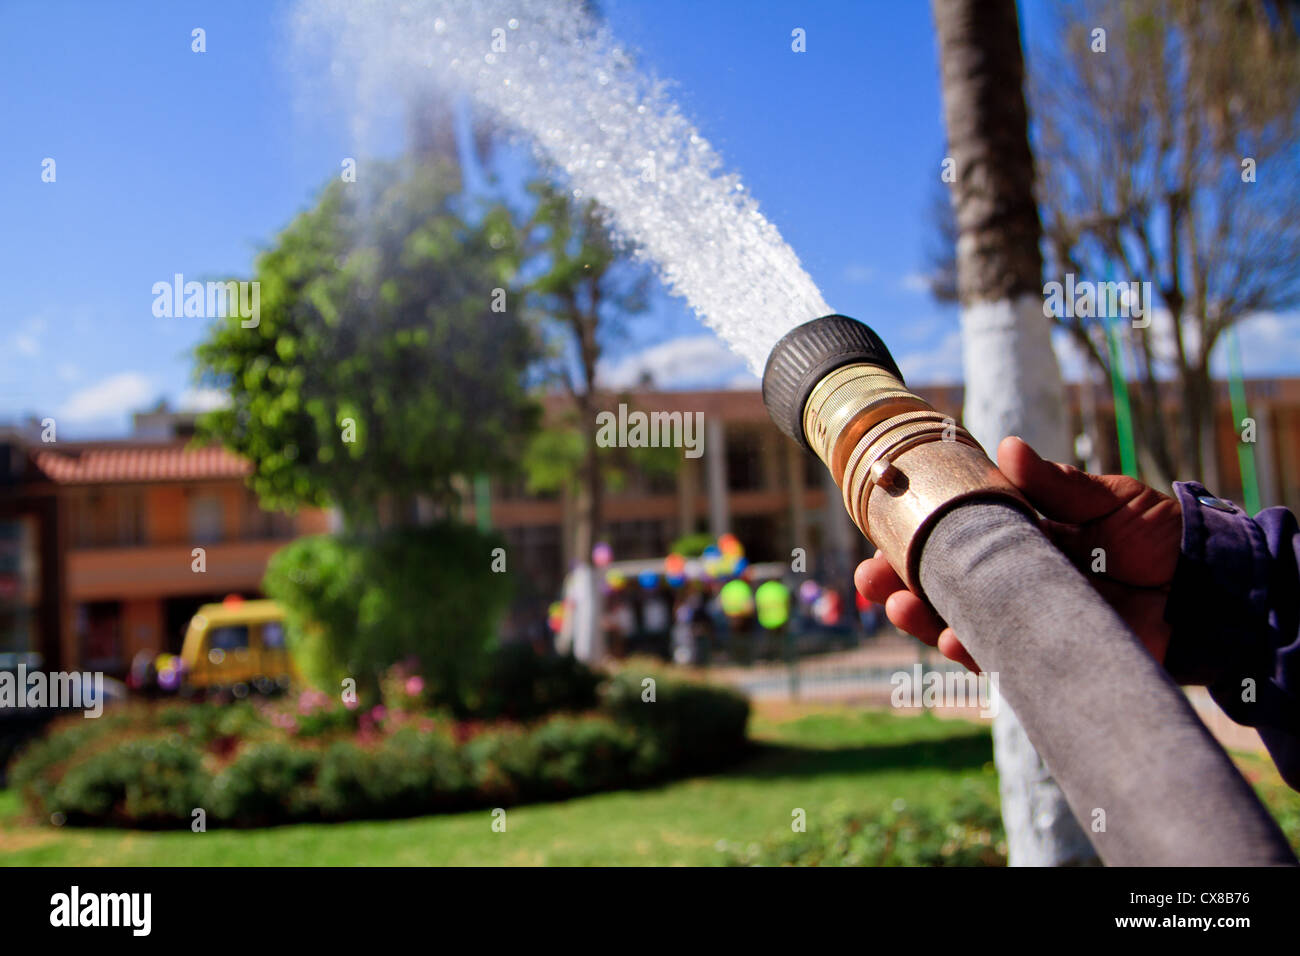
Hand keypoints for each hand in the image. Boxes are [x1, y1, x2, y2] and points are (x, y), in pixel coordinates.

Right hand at [853, 436, 1182, 671]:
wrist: (1212, 590)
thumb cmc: (1160, 537)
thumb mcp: (1110, 500)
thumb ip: (1058, 484)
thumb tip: (1008, 449)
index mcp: (1020, 538)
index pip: (953, 539)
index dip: (912, 539)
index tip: (878, 535)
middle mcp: (1013, 580)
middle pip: (942, 585)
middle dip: (899, 585)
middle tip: (868, 581)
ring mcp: (1028, 619)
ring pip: (960, 622)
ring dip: (923, 619)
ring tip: (897, 606)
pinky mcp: (1049, 655)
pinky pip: (1000, 658)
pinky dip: (972, 650)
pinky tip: (949, 641)